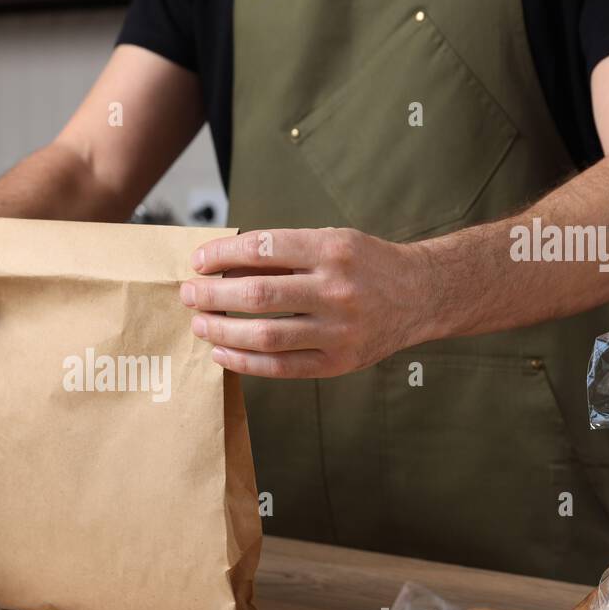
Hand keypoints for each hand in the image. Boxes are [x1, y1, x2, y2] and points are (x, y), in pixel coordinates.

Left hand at [180, 228, 436, 377]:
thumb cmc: (364, 265)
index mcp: (332, 250)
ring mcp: (339, 330)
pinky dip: (244, 361)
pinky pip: (281, 367)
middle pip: (258, 295)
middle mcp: (336, 289)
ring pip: (265, 335)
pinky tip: (221, 352)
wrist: (420, 295)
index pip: (263, 249)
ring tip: (199, 324)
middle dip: (212, 295)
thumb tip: (221, 266)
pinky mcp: (338, 362)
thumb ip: (282, 254)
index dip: (222, 255)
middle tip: (188, 294)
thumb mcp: (330, 242)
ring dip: (222, 330)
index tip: (198, 262)